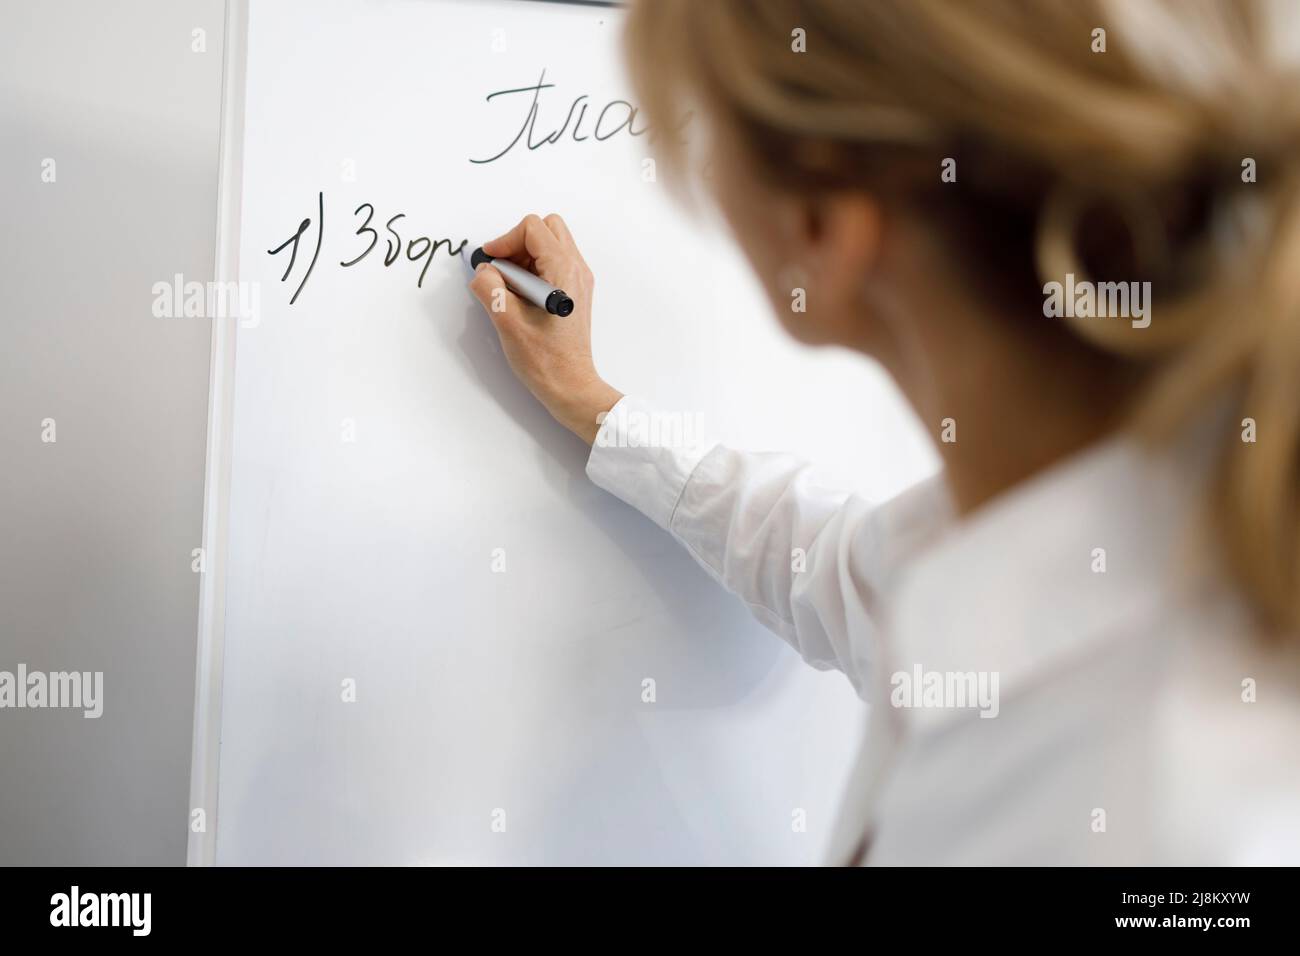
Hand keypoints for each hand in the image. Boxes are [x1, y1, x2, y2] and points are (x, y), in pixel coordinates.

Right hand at [469, 214, 621, 444]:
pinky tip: (521, 296)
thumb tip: (483, 270)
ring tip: (510, 287)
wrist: (570, 385)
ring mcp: (578, 280)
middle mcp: (577, 270)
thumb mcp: (506, 320)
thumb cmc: (545, 359)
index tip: (491, 263)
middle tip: (502, 271)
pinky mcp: (573, 292)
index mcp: (564, 271)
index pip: (533, 228)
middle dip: (517, 243)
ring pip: (550, 244)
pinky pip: (552, 264)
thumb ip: (489, 286)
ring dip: (524, 257)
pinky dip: (533, 270)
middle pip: (546, 229)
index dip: (505, 240)